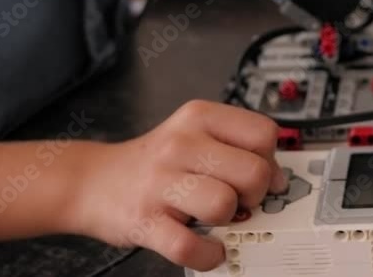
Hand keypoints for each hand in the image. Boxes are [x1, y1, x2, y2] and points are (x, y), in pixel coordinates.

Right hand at [70, 101, 284, 270]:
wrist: (93, 181)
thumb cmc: (155, 162)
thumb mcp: (195, 135)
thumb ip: (238, 148)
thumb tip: (278, 179)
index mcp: (199, 117)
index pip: (263, 134)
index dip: (270, 160)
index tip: (261, 174)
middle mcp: (181, 144)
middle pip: (253, 173)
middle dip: (254, 195)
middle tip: (240, 200)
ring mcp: (161, 183)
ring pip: (225, 205)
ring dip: (228, 221)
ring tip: (215, 218)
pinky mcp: (144, 221)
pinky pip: (190, 246)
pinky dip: (208, 254)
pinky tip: (208, 246)